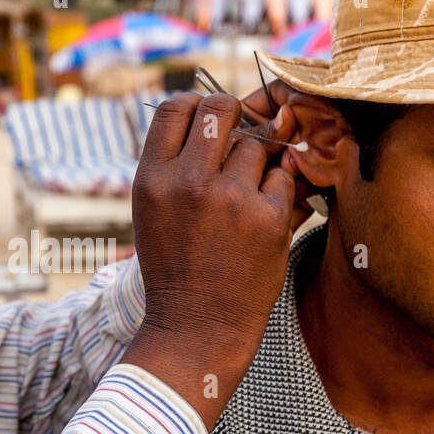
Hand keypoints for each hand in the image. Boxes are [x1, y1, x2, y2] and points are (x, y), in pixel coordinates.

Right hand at [122, 92, 300, 428]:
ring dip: (256, 164)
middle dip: (236, 117)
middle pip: (221, 108)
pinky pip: (283, 178)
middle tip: (238, 142)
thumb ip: (172, 165)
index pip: (175, 106)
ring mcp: (229, 198)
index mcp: (151, 179)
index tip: (208, 123)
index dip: (196, 106)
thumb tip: (209, 112)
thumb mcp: (152, 212)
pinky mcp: (268, 217)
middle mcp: (187, 182)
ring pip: (257, 144)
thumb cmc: (175, 267)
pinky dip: (277, 195)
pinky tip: (260, 222)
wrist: (196, 328)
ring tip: (243, 199)